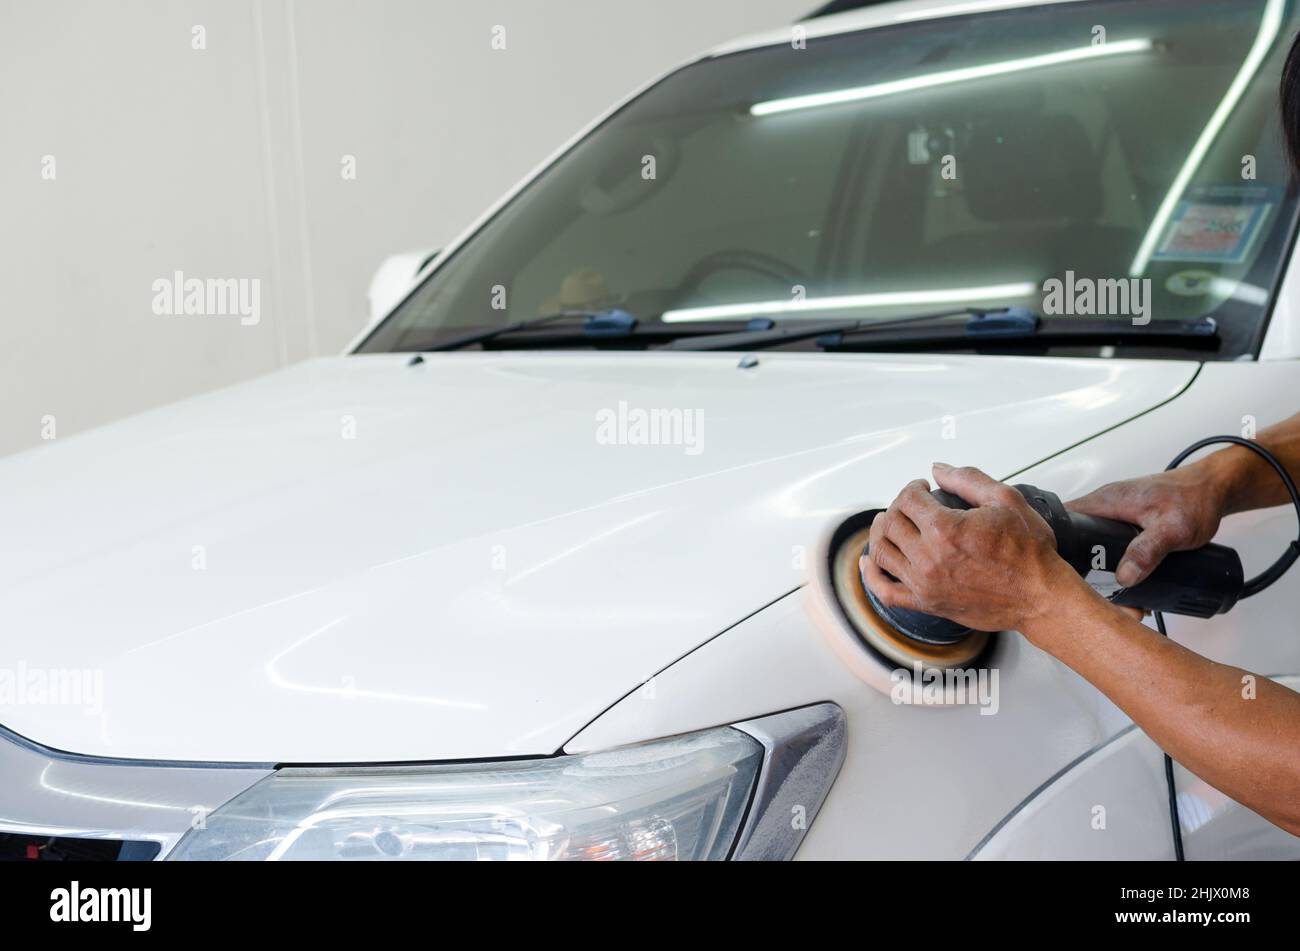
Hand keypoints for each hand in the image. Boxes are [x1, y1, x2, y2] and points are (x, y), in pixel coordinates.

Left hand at [861, 463, 1082, 633]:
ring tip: (889, 524)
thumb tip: (938, 469)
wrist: (1040, 597)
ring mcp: (925, 584)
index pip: (907, 500)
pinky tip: (868, 563)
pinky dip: (871, 576)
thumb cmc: (1029, 552)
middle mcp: (929, 558)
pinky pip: (885, 592)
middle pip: (891, 524)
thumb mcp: (1006, 500)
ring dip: (880, 533)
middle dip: (896, 507)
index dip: (911, 488)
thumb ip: (967, 479)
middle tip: (908, 505)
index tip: (921, 488)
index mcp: (946, 529)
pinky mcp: (927, 603)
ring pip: (881, 553)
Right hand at [1065, 464, 1228, 586]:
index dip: (1056, 546)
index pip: (1063, 521)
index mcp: (1106, 501)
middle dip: (1083, 571)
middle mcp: (1105, 507)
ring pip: (1092, 548)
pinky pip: (1108, 547)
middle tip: (1099, 594)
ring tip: (1119, 596)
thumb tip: (1124, 576)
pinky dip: (1113, 567)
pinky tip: (1127, 584)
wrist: (1215, 489)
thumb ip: (1148, 550)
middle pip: (1075, 541)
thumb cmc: (1196, 498)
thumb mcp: (1173, 528)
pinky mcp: (1125, 526)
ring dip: (1100, 573)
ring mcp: (1114, 517)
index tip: (1063, 572)